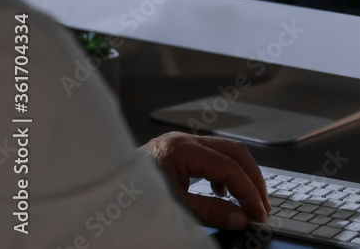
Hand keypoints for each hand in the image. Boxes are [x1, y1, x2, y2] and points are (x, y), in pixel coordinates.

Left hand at [140, 131, 269, 229]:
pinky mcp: (179, 153)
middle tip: (263, 205)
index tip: (258, 212)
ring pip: (227, 152)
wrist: (96, 189)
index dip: (248, 191)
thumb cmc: (127, 197)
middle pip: (235, 152)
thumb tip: (240, 219)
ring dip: (242, 175)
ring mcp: (181, 144)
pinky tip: (224, 193)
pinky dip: (225, 174)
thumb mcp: (173, 208)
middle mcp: (183, 140)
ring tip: (250, 200)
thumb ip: (210, 212)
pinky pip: (213, 157)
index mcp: (181, 149)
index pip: (229, 168)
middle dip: (253, 179)